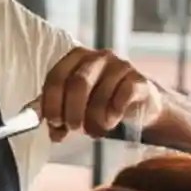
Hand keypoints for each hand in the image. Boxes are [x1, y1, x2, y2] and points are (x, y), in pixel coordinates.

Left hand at [41, 48, 162, 141]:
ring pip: (101, 95)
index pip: (55, 77)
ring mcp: (120, 66)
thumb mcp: (72, 105)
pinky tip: (111, 121)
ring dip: (94, 119)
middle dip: (72, 111)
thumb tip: (53, 133)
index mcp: (75, 58)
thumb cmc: (98, 101)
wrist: (137, 104)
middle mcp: (97, 57)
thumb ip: (57, 115)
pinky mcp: (138, 80)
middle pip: (78, 84)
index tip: (54, 122)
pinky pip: (122, 99)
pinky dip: (113, 115)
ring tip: (94, 130)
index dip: (52, 103)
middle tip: (74, 128)